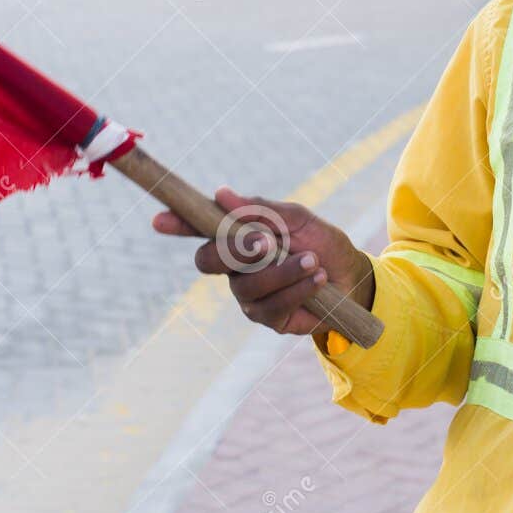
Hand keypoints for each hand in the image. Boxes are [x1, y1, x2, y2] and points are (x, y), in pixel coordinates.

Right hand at [152, 186, 375, 336]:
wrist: (352, 277)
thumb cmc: (321, 242)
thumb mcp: (298, 219)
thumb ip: (261, 210)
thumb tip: (222, 194)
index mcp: (237, 237)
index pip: (200, 229)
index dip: (177, 224)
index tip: (159, 220)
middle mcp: (234, 267)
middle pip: (208, 261)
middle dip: (235, 250)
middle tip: (266, 242)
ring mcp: (247, 295)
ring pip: (244, 285)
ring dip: (281, 271)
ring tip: (313, 261)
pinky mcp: (266, 318)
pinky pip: (271, 305)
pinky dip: (297, 288)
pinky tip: (317, 279)